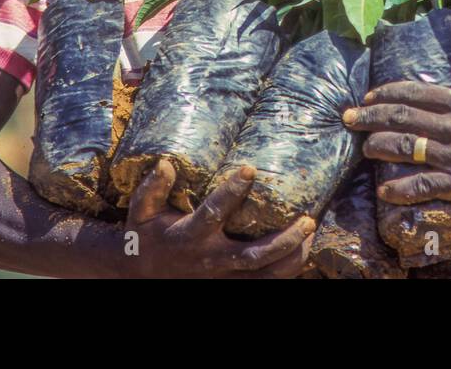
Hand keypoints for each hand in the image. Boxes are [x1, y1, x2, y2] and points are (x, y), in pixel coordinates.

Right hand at [123, 159, 315, 277]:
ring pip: (265, 275)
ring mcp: (222, 278)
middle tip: (307, 218)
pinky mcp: (229, 286)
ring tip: (311, 233)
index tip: (250, 168)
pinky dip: (286, 271)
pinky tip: (303, 252)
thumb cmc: (144, 237)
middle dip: (283, 240)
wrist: (139, 276)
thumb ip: (152, 189)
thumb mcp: (140, 211)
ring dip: (292, 257)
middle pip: (254, 255)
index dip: (232, 191)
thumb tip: (166, 163)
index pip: (214, 213)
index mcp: (189, 236)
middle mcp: (210, 260)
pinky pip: (263, 284)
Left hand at [342, 24, 450, 212]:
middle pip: (404, 118)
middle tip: (348, 118)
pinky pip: (425, 185)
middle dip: (371, 117)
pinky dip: (401, 188)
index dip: (387, 94)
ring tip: (363, 148)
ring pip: (408, 148)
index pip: (416, 92)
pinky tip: (384, 190)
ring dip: (380, 147)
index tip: (367, 97)